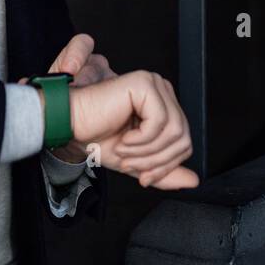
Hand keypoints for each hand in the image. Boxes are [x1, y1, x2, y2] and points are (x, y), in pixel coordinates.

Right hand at [25, 34, 197, 189]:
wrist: (70, 126)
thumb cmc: (97, 137)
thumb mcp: (138, 161)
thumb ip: (164, 170)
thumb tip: (194, 180)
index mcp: (163, 105)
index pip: (184, 140)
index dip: (166, 165)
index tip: (144, 177)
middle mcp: (162, 91)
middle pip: (183, 137)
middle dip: (157, 161)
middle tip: (130, 165)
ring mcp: (154, 84)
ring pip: (174, 131)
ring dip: (146, 151)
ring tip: (124, 151)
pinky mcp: (144, 84)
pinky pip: (159, 122)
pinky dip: (141, 139)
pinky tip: (123, 138)